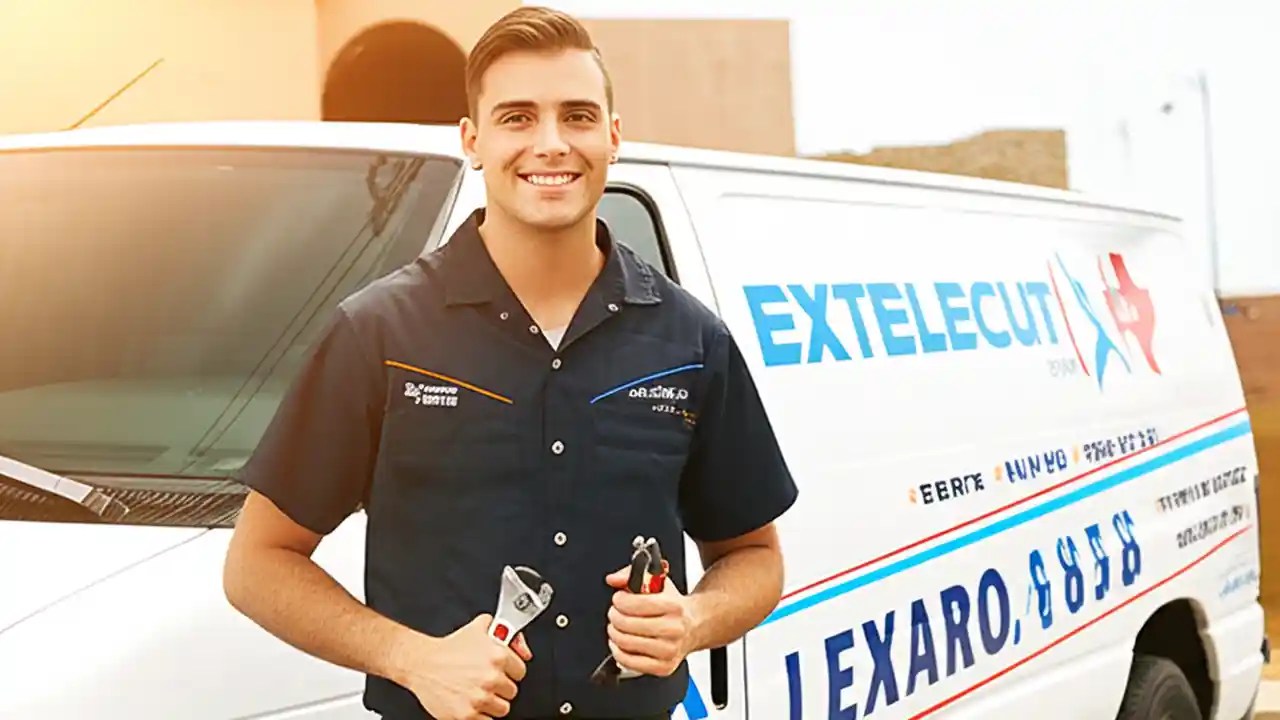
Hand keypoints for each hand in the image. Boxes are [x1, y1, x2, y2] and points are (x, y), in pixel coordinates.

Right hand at [392, 613, 532, 718]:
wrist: (422, 663)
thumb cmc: (449, 648)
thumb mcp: (481, 628)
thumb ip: (508, 634)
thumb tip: (524, 650)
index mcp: (498, 656)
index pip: (520, 672)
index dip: (510, 671)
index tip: (502, 671)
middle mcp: (491, 678)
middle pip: (512, 691)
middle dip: (500, 687)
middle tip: (486, 681)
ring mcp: (480, 698)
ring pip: (502, 709)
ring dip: (492, 702)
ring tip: (478, 692)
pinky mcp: (467, 715)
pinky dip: (480, 715)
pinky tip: (471, 703)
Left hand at [603, 566, 695, 676]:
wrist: (694, 626)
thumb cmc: (674, 606)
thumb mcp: (657, 582)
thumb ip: (631, 575)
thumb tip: (613, 580)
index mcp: (674, 607)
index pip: (634, 604)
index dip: (619, 600)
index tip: (618, 598)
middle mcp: (674, 630)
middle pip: (627, 624)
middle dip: (614, 615)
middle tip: (615, 612)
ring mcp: (669, 651)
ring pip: (625, 643)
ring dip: (614, 632)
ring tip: (617, 626)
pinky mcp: (663, 667)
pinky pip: (629, 662)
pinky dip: (618, 652)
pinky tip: (621, 642)